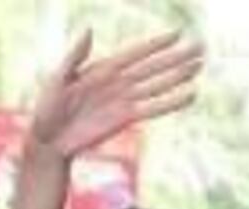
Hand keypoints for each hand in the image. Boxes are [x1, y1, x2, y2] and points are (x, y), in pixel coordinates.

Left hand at [28, 31, 201, 160]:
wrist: (47, 141)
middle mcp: (117, 82)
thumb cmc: (47, 109)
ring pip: (156, 86)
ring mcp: (123, 101)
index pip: (135, 52)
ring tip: (200, 65)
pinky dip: (170, 102)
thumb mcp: (57, 79)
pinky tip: (190, 95)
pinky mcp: (125, 119)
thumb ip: (74, 56)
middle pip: (152, 67)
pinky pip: (152, 108)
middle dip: (176, 57)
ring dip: (178, 76)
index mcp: (102, 68)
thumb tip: (89, 29)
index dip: (155, 44)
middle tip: (201, 47)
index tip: (177, 33)